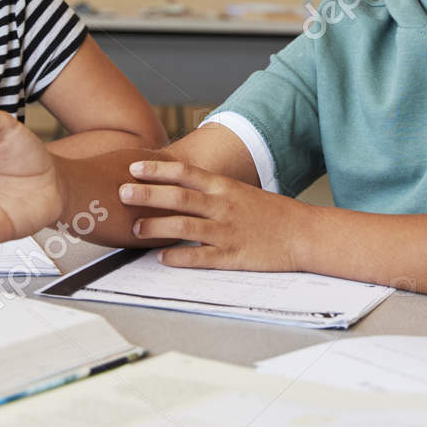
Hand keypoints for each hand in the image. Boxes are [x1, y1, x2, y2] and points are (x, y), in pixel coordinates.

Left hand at [120, 159, 307, 270]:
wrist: (303, 234)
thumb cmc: (271, 214)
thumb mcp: (241, 193)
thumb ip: (212, 191)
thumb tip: (180, 187)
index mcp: (225, 188)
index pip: (186, 174)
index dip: (158, 169)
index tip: (135, 168)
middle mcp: (224, 206)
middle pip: (179, 197)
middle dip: (148, 194)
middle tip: (122, 193)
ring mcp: (227, 231)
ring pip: (185, 227)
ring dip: (157, 227)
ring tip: (135, 229)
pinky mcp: (233, 256)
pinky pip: (201, 257)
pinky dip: (180, 258)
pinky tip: (162, 259)